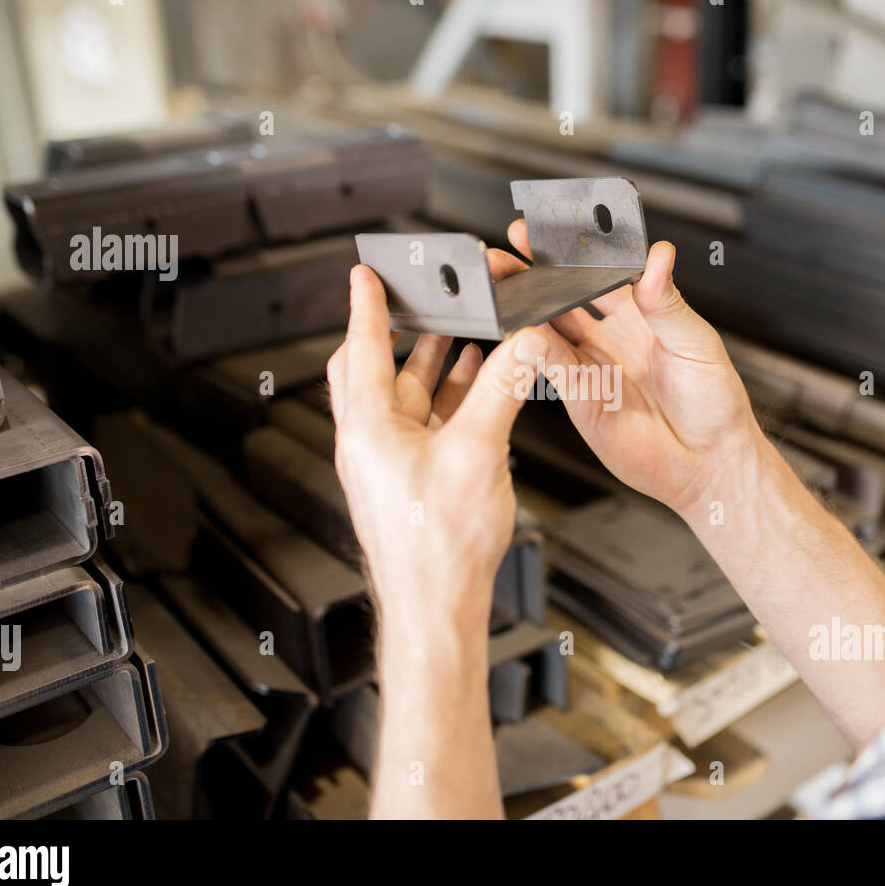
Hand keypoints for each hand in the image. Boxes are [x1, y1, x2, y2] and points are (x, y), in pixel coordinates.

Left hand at [325, 262, 543, 645]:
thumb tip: (523, 346)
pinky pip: (430, 425)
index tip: (365, 274)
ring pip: (409, 397)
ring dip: (433, 363)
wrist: (438, 611)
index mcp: (367, 430)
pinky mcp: (415, 481)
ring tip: (463, 331)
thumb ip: (502, 391)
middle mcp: (372, 443)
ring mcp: (393, 463)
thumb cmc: (439, 552)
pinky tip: (479, 386)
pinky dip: (452, 399)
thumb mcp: (479, 454)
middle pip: (375, 370)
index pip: (361, 350)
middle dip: (400, 332)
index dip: (367, 306)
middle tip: (419, 299)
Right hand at [493, 220, 768, 517]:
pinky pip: (550, 368)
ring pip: (547, 330)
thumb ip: (667, 302)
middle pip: (562, 297)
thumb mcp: (696, 342)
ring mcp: (592, 366)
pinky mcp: (580, 398)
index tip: (554, 229)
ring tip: (505, 286)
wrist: (710, 462)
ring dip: (524, 308)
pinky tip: (523, 333)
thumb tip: (658, 257)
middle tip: (508, 252)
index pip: (600, 271)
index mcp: (642, 313)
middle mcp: (611, 336)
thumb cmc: (716, 403)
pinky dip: (533, 350)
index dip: (575, 251)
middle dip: (533, 274)